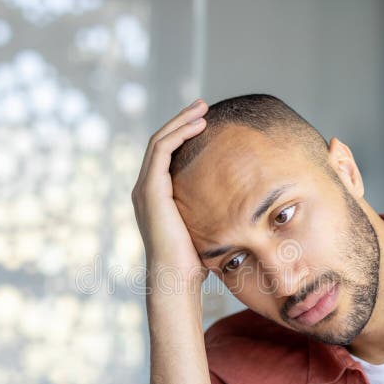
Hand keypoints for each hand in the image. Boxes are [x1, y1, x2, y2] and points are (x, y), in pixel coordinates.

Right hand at [132, 99, 208, 291]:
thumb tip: (239, 204)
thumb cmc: (194, 261)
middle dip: (181, 120)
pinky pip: (161, 151)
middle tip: (202, 105)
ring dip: (180, 122)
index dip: (181, 133)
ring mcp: (144, 188)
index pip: (164, 154)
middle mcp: (145, 188)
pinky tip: (198, 127)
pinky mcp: (150, 190)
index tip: (203, 121)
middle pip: (159, 141)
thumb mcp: (204, 226)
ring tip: (201, 109)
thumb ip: (209, 210)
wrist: (176, 278)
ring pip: (159, 141)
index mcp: (155, 195)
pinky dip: (178, 134)